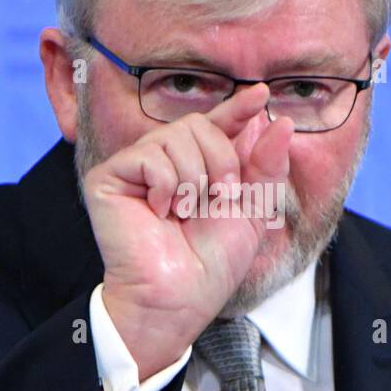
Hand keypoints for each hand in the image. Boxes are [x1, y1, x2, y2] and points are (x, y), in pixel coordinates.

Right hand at [82, 85, 292, 378]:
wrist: (179, 296)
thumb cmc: (211, 264)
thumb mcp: (253, 212)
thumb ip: (266, 167)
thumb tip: (280, 123)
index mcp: (199, 168)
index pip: (217, 126)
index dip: (237, 109)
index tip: (261, 94)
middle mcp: (165, 162)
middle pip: (198, 124)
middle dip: (220, 160)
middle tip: (219, 198)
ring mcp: (136, 168)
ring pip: (175, 137)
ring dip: (194, 179)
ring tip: (185, 213)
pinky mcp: (109, 177)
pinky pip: (149, 156)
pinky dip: (165, 186)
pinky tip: (159, 212)